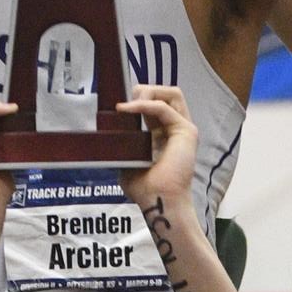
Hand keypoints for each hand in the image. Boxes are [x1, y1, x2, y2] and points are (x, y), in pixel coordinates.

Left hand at [120, 84, 198, 211]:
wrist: (158, 201)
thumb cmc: (146, 188)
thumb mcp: (127, 159)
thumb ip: (122, 143)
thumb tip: (106, 134)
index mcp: (163, 134)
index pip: (155, 103)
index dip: (138, 99)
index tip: (118, 108)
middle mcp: (175, 129)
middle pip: (166, 93)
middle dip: (144, 90)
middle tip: (125, 105)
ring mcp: (183, 129)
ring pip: (171, 93)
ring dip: (148, 93)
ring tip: (130, 105)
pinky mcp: (186, 131)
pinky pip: (163, 107)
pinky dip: (144, 105)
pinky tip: (129, 110)